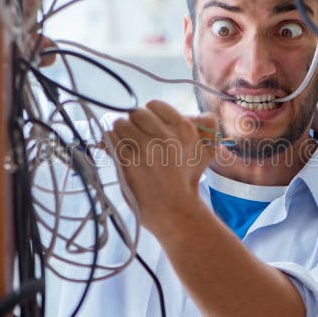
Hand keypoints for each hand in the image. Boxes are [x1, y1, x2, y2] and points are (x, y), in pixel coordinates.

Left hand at [105, 101, 217, 234]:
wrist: (175, 211)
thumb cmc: (186, 179)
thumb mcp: (207, 150)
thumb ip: (207, 126)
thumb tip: (200, 114)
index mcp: (183, 129)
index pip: (154, 105)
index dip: (149, 115)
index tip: (150, 129)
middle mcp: (165, 136)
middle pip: (135, 113)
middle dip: (133, 124)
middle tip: (137, 139)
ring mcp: (145, 149)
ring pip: (120, 124)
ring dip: (120, 135)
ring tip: (128, 148)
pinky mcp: (128, 161)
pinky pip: (110, 139)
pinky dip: (111, 145)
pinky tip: (120, 155)